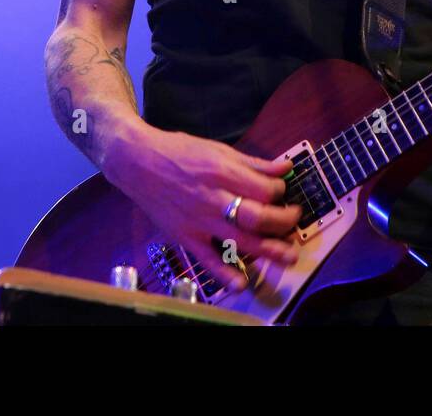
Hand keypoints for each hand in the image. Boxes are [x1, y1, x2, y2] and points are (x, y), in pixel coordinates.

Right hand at [102, 121, 301, 291]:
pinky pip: (207, 259)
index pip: (265, 189)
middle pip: (258, 217)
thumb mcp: (219, 149)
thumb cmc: (180, 151)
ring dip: (268, 250)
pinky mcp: (185, 236)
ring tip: (288, 255)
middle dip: (283, 222)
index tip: (282, 193)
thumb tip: (286, 167)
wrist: (138, 162)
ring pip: (240, 240)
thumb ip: (254, 163)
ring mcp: (199, 220)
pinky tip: (241, 283)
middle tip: (293, 221)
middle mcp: (213, 198)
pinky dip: (224, 273)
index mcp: (223, 172)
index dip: (281, 193)